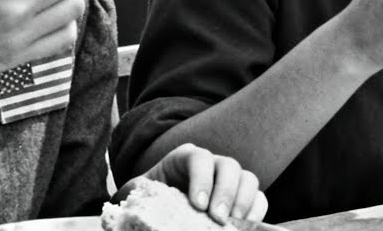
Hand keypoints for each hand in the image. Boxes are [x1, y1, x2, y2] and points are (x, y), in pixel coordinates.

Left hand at [120, 143, 266, 222]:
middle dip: (225, 192)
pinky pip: (259, 198)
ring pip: (248, 179)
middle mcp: (211, 163)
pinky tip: (244, 225)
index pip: (199, 158)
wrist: (157, 208)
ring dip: (243, 201)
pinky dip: (256, 211)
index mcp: (184, 159)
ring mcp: (229, 179)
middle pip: (229, 166)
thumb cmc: (147, 201)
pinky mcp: (242, 197)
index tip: (198, 205)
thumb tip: (123, 214)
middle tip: (217, 219)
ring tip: (231, 224)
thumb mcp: (137, 197)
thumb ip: (133, 199)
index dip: (202, 179)